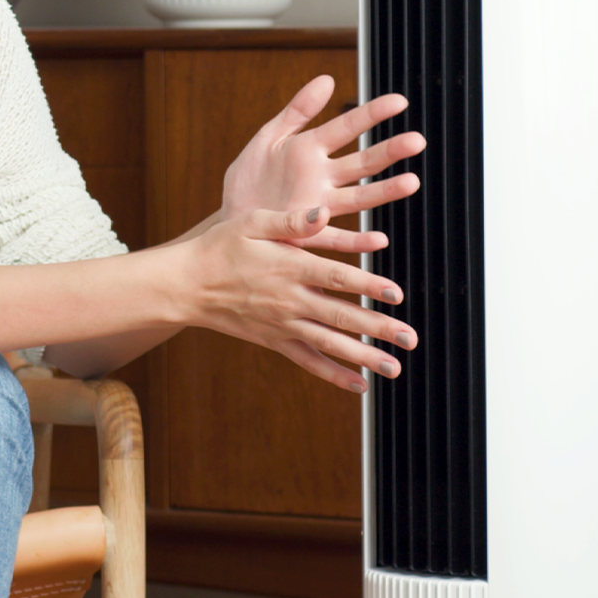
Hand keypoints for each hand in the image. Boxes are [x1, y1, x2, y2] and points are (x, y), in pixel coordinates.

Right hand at [179, 205, 417, 390]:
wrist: (187, 284)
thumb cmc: (219, 246)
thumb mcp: (252, 222)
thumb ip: (291, 221)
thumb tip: (322, 212)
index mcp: (289, 266)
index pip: (337, 278)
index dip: (368, 286)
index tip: (396, 293)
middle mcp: (289, 300)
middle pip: (341, 316)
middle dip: (379, 328)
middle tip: (409, 338)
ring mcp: (282, 324)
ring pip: (330, 344)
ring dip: (364, 357)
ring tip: (395, 367)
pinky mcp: (274, 340)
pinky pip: (308, 361)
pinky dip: (334, 375)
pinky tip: (359, 385)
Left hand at [221, 77, 425, 252]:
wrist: (232, 215)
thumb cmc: (252, 177)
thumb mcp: (270, 136)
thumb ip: (298, 110)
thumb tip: (327, 79)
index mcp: (310, 150)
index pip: (347, 127)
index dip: (372, 114)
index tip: (399, 101)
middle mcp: (321, 178)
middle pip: (361, 163)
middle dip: (389, 151)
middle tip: (416, 141)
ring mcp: (317, 206)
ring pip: (357, 198)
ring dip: (384, 191)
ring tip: (410, 182)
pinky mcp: (307, 233)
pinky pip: (335, 238)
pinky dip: (357, 241)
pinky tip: (378, 240)